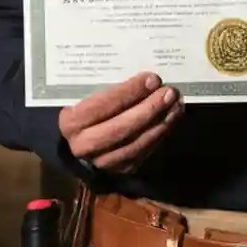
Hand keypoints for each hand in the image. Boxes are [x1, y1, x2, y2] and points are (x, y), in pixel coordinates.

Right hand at [58, 72, 182, 173]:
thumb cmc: (85, 107)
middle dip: (148, 109)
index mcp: (70, 123)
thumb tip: (143, 77)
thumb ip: (107, 87)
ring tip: (176, 104)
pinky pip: (143, 153)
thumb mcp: (87, 95)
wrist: (79, 137)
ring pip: (134, 144)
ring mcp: (101, 162)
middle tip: (170, 92)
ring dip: (159, 123)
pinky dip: (159, 134)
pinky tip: (171, 118)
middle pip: (120, 128)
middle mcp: (82, 146)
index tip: (152, 78)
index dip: (128, 92)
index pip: (101, 106)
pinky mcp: (119, 170)